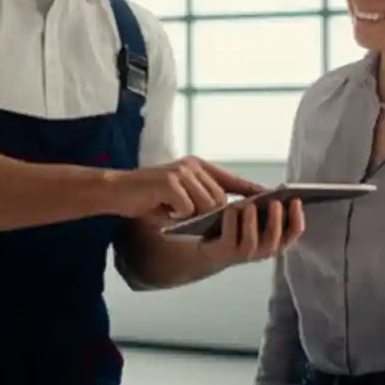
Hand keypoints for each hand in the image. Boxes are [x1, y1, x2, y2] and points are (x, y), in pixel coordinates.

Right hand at [109, 156, 263, 221]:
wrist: (116, 189)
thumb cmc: (147, 196)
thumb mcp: (178, 193)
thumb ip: (199, 197)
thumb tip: (223, 213)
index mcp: (197, 166)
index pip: (230, 180)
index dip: (249, 191)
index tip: (268, 199)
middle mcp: (192, 166)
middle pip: (219, 199)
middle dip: (208, 215)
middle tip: (186, 218)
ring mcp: (181, 172)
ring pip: (206, 205)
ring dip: (191, 216)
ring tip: (172, 212)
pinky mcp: (170, 182)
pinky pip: (187, 209)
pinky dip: (176, 215)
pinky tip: (163, 210)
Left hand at [200, 198, 304, 267]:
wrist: (208, 248)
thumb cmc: (235, 227)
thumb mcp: (253, 217)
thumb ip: (264, 208)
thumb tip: (274, 192)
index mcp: (273, 241)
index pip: (293, 234)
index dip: (297, 218)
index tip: (295, 201)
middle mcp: (261, 252)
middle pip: (274, 239)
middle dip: (276, 220)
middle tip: (275, 202)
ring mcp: (243, 254)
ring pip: (251, 241)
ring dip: (251, 221)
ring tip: (250, 205)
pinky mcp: (225, 252)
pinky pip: (230, 237)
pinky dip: (231, 221)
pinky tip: (231, 209)